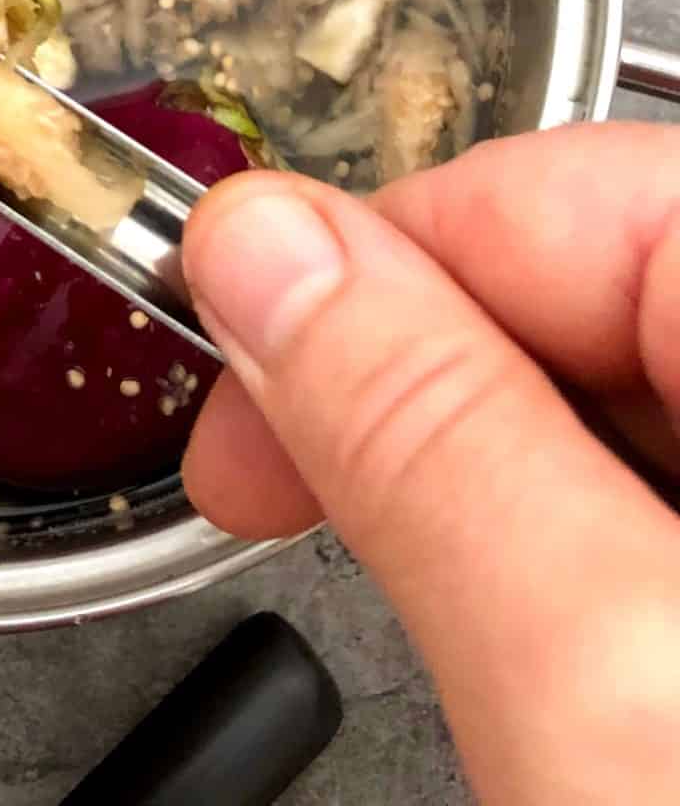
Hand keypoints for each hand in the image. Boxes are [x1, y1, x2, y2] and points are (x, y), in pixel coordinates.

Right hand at [181, 126, 679, 804]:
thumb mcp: (613, 688)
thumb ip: (428, 440)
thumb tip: (261, 246)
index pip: (550, 183)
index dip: (360, 271)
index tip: (234, 374)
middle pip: (591, 278)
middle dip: (417, 385)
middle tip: (280, 491)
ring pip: (630, 385)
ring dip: (497, 475)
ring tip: (440, 599)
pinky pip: (668, 483)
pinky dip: (593, 540)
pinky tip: (566, 631)